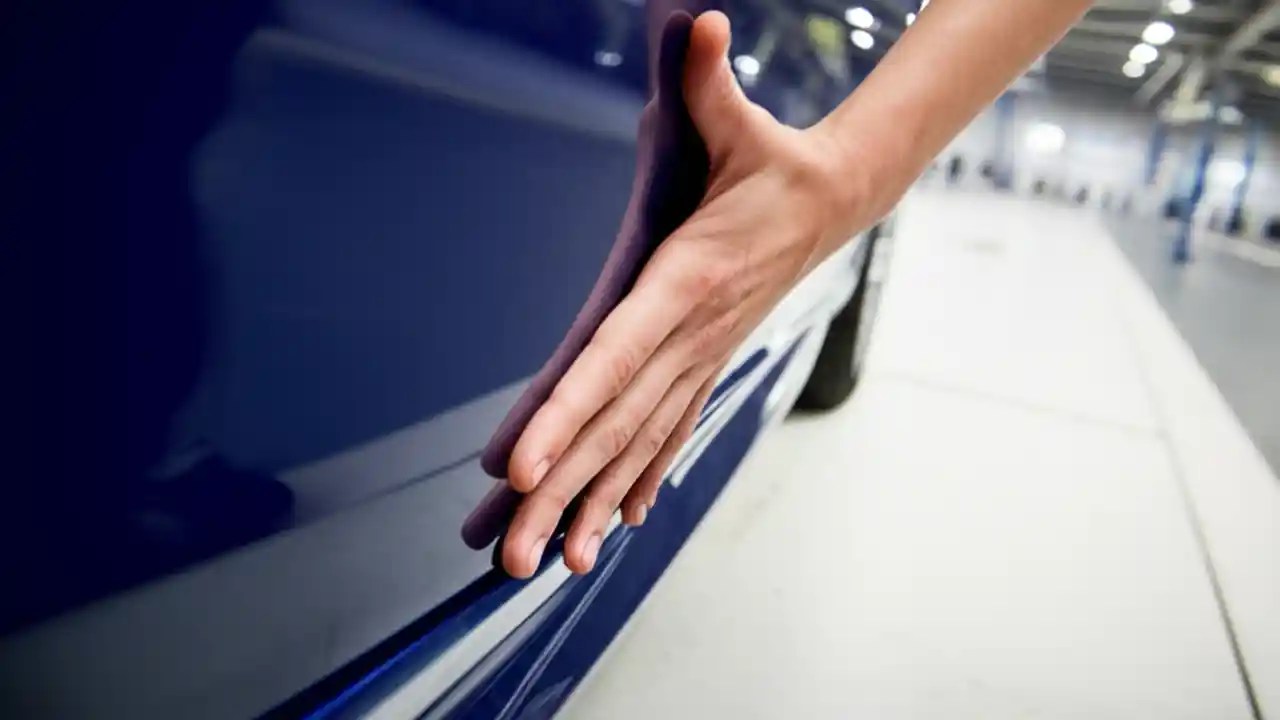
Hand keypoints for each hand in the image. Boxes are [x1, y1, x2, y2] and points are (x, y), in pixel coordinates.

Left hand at [499, 11, 860, 577]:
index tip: (521, 467)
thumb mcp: (738, 118)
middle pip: (615, 422)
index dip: (569, 412)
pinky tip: (612, 524)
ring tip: (551, 566)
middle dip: (561, 490)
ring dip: (591, 504)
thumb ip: (707, 81)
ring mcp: (700, 357)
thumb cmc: (770, 161)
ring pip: (637, 443)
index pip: (617, 354)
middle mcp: (691, 334)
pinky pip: (666, 433)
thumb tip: (700, 21)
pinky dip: (636, 480)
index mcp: (685, 280)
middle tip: (511, 556)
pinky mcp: (703, 363)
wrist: (832, 200)